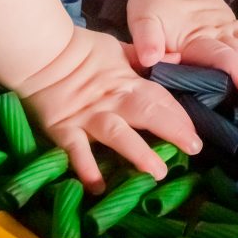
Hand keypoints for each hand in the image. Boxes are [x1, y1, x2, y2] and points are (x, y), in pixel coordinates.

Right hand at [15, 26, 201, 191]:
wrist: (42, 53)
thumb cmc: (82, 51)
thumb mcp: (118, 49)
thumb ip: (144, 59)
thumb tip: (176, 60)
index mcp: (127, 82)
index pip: (159, 97)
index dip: (179, 115)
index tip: (196, 135)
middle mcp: (112, 102)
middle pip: (146, 112)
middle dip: (172, 130)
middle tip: (194, 148)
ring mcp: (88, 117)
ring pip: (117, 134)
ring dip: (138, 152)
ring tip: (157, 172)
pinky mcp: (64, 129)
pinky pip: (76, 151)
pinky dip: (86, 168)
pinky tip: (98, 187)